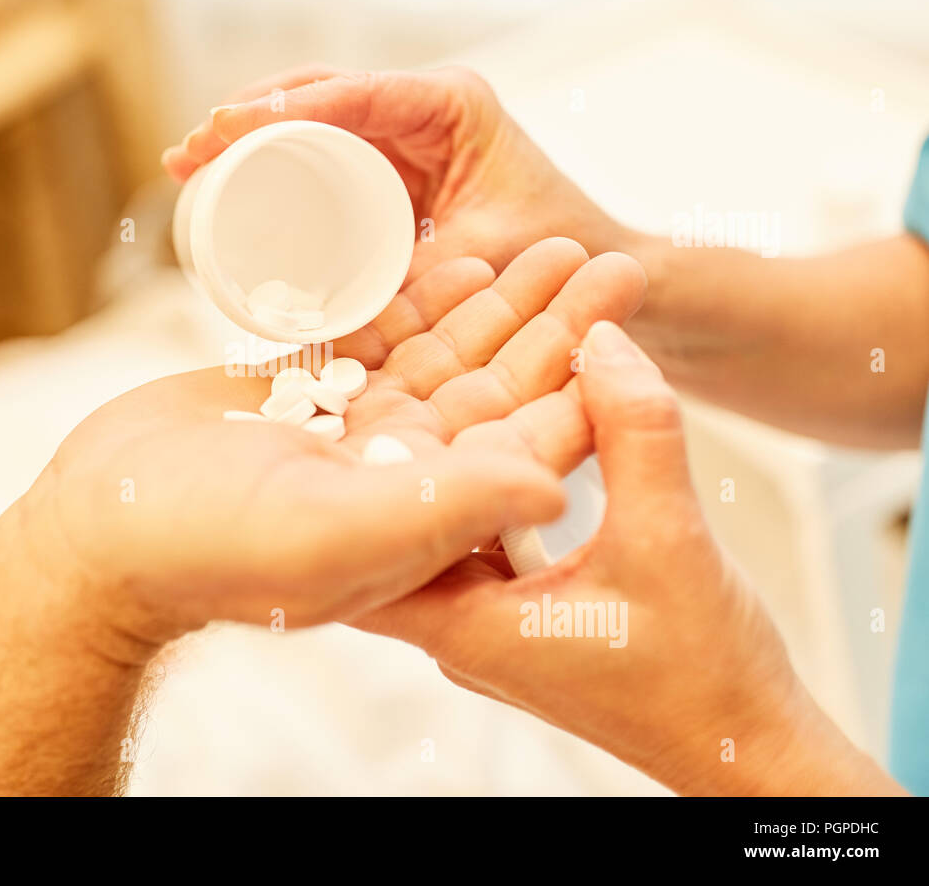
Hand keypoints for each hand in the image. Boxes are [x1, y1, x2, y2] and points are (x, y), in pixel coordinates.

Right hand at [27, 238, 643, 645]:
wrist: (98, 529)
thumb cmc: (202, 549)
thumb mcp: (329, 532)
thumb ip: (441, 508)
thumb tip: (551, 487)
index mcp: (419, 513)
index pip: (524, 441)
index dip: (584, 374)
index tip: (630, 310)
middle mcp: (397, 476)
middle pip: (499, 387)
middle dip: (558, 322)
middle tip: (610, 254)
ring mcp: (352, 436)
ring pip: (446, 357)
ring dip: (500, 302)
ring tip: (550, 241)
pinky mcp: (307, 401)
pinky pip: (380, 340)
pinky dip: (419, 298)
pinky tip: (458, 257)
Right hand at [161, 65, 631, 365]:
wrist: (585, 264)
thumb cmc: (550, 257)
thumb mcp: (476, 268)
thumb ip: (409, 292)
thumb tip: (322, 329)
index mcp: (452, 106)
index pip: (352, 95)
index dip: (282, 111)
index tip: (223, 131)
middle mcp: (423, 106)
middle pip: (318, 93)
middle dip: (247, 116)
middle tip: (189, 152)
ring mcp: (405, 129)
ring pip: (313, 113)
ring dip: (251, 132)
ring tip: (191, 162)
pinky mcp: (391, 159)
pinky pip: (324, 145)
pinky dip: (276, 155)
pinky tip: (229, 174)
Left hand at [358, 321, 901, 794]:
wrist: (744, 743)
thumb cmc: (704, 681)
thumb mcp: (670, 539)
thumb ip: (637, 435)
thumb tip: (603, 344)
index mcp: (464, 625)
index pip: (363, 546)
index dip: (345, 471)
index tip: (345, 394)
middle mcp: (458, 626)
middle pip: (402, 518)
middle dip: (409, 438)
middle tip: (396, 360)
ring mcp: (486, 620)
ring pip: (446, 521)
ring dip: (457, 454)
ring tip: (450, 375)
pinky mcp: (517, 612)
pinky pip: (485, 531)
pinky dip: (495, 479)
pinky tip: (508, 427)